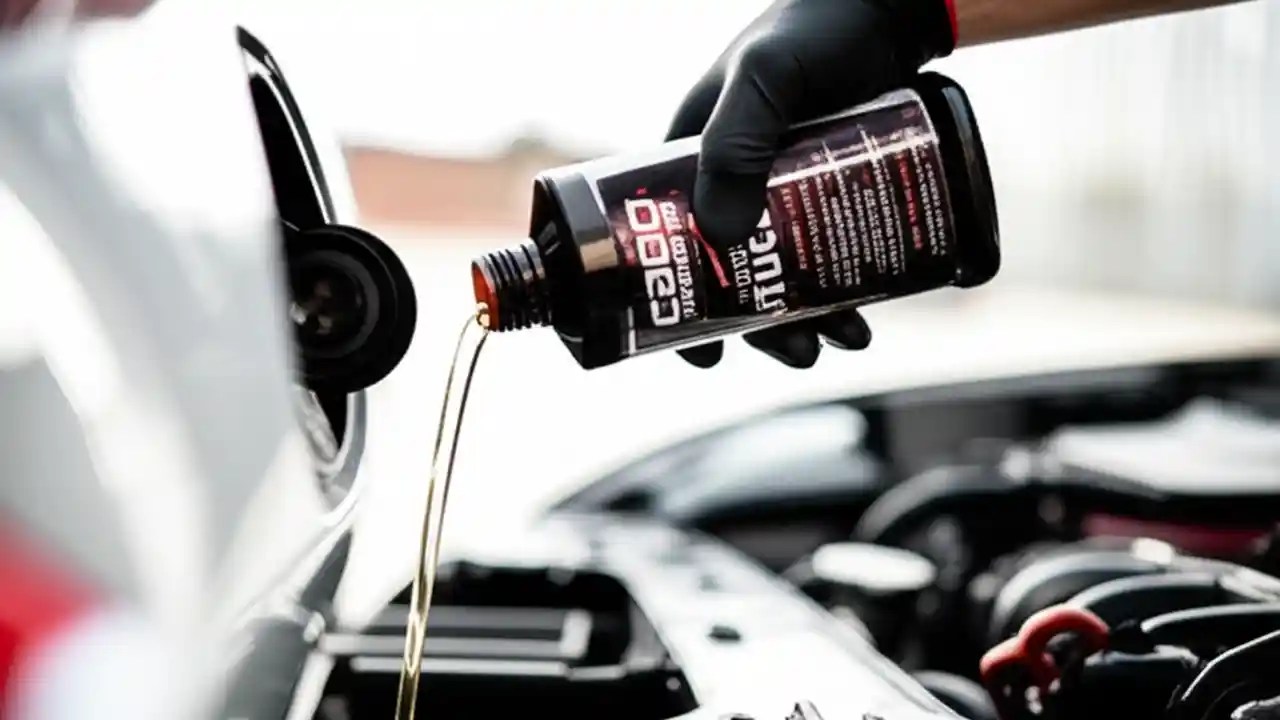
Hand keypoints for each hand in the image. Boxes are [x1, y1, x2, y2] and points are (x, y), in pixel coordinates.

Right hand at [667, 0, 955, 368]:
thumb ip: (737, 141)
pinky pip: (831, 247)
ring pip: (789, 267)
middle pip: (737, 270)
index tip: (703, 350)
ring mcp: (785, 185)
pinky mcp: (832, 186)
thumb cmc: (817, 25)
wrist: (894, 6)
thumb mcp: (768, 78)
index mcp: (693, 155)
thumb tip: (721, 237)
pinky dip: (849, 283)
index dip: (680, 299)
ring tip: (850, 338)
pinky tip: (873, 306)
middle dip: (766, 322)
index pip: (669, 240)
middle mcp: (734, 177)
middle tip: (801, 353)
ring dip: (815, 313)